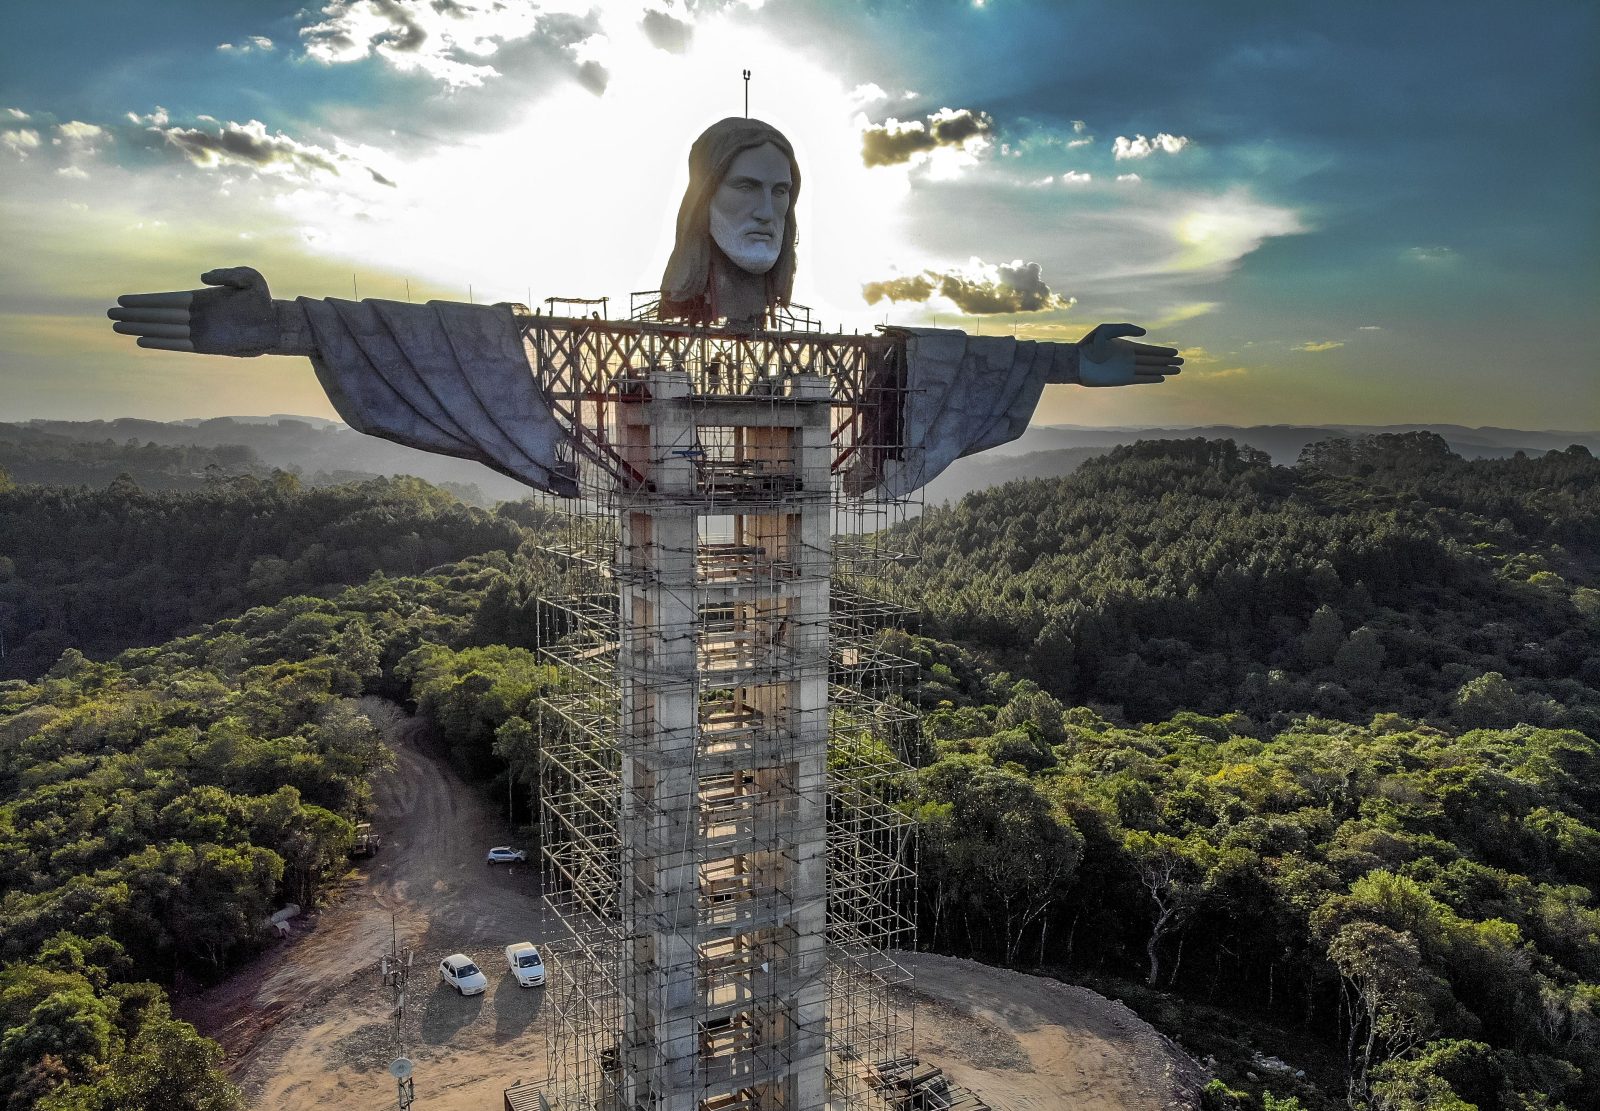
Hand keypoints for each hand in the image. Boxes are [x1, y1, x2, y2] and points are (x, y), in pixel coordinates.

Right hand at [107, 267, 278, 355]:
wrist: (276, 325)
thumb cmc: (263, 301)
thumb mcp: (250, 279)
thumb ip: (227, 274)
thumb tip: (202, 278)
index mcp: (201, 298)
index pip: (166, 299)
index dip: (144, 300)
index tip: (123, 299)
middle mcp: (196, 315)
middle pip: (159, 315)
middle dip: (134, 314)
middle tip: (109, 313)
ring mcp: (200, 331)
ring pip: (163, 330)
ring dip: (141, 329)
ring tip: (117, 326)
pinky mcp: (207, 346)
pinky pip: (178, 345)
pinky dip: (160, 343)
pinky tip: (141, 341)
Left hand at [1078, 323, 1181, 385]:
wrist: (1076, 361)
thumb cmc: (1088, 344)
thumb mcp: (1107, 330)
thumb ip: (1127, 329)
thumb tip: (1145, 334)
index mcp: (1126, 347)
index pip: (1149, 350)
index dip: (1163, 351)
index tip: (1175, 352)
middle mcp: (1128, 359)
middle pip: (1152, 360)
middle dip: (1167, 361)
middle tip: (1182, 362)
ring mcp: (1126, 370)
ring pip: (1149, 370)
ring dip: (1163, 370)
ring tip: (1177, 371)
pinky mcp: (1121, 380)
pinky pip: (1140, 379)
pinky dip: (1151, 378)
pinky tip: (1162, 377)